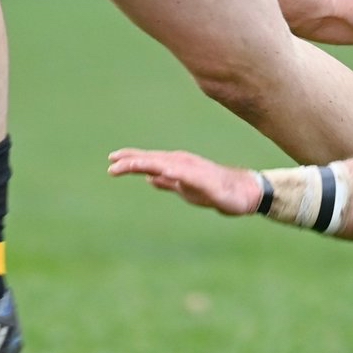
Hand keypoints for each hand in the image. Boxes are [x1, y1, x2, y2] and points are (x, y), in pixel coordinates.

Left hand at [108, 148, 262, 215]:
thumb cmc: (213, 189)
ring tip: (130, 165)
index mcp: (176, 166)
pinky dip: (175, 172)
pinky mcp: (205, 180)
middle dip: (132, 162)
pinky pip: (187, 176)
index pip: (149, 161)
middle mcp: (182, 163)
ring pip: (166, 165)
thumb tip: (149, 178)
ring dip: (148, 164)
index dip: (131, 160)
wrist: (241, 193)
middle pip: (154, 161)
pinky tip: (163, 172)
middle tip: (112, 163)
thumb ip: (167, 182)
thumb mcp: (184, 188)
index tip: (112, 160)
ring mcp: (193, 170)